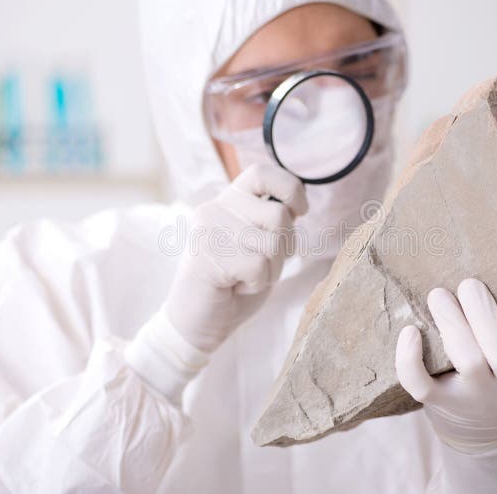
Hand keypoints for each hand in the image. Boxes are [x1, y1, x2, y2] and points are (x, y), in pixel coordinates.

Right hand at [162, 164, 306, 352]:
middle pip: (279, 215)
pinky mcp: (207, 256)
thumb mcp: (259, 244)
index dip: (290, 189)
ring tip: (245, 277)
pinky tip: (236, 286)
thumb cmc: (234, 283)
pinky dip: (257, 282)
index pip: (262, 173)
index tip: (299, 212)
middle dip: (283, 249)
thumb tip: (297, 206)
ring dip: (270, 270)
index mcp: (228, 201)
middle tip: (259, 266)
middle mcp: (215, 208)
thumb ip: (273, 222)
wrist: (197, 322)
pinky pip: (259, 265)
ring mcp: (207, 230)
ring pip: (272, 242)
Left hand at [395, 278, 496, 453]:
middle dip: (484, 315)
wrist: (493, 427)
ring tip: (439, 294)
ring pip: (464, 362)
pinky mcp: (440, 400)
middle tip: (470, 283)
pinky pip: (420, 385)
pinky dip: (409, 360)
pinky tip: (409, 330)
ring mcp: (474, 395)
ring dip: (450, 324)